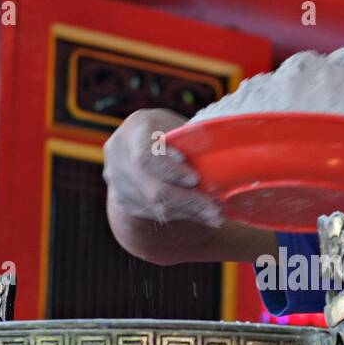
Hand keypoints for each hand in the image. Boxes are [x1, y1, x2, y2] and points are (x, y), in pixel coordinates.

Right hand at [103, 108, 223, 227]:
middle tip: (216, 211)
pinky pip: (153, 213)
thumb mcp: (181, 130)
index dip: (171, 170)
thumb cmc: (171, 136)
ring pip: (155, 205)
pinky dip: (181, 215)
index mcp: (135, 128)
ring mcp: (117, 180)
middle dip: (189, 201)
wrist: (141, 149)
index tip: (195, 179)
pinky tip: (200, 215)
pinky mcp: (122, 201)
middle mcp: (119, 155)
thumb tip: (226, 158)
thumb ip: (195, 142)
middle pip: (153, 188)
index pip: (147, 155)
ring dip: (189, 212)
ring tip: (215, 216)